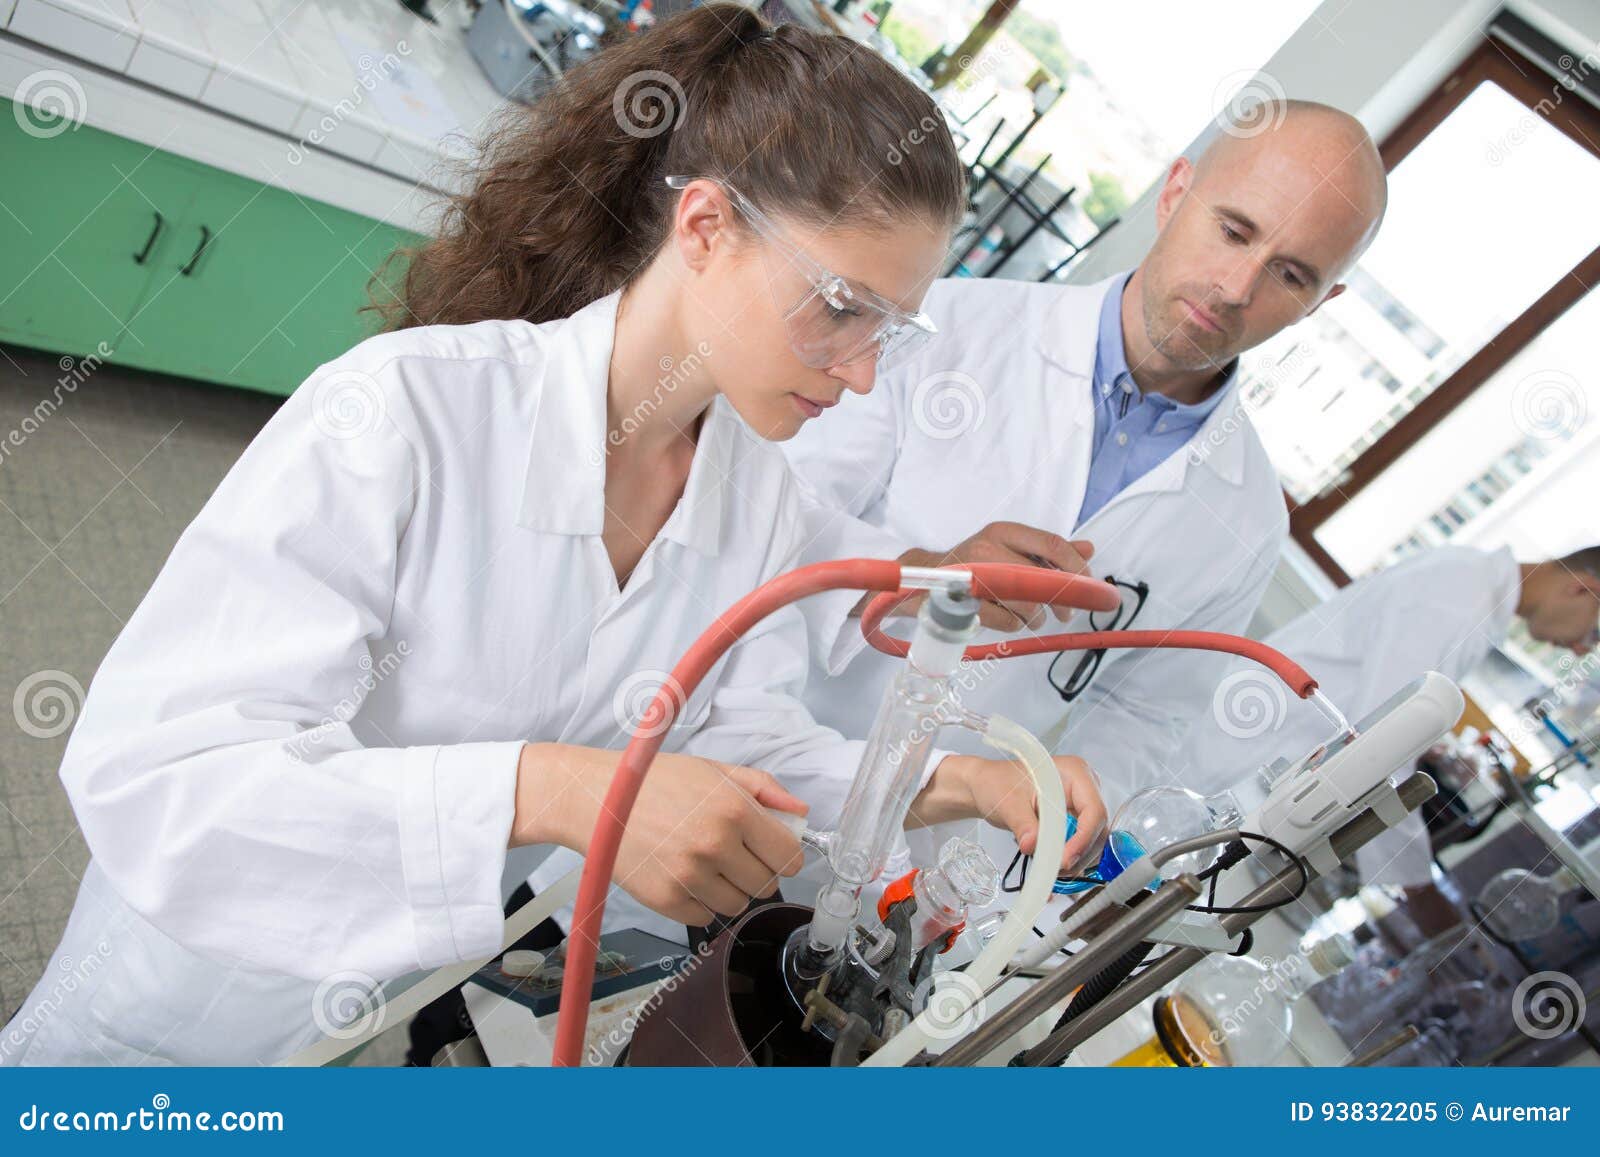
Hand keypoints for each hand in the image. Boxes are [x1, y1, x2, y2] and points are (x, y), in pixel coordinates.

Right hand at [513, 743, 806, 926]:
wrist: (597, 800)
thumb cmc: (657, 781)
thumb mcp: (714, 770)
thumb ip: (763, 788)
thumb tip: (801, 813)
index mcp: (734, 809)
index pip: (789, 856)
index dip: (785, 855)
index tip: (772, 851)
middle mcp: (715, 844)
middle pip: (767, 885)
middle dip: (756, 871)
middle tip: (733, 854)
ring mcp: (690, 876)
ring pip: (738, 904)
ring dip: (729, 889)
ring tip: (706, 863)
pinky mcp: (665, 900)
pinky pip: (705, 917)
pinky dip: (700, 902)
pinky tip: (683, 875)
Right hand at [899, 522, 1093, 630]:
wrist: (924, 578)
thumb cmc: (973, 565)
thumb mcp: (1008, 548)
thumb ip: (1047, 550)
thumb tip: (1088, 547)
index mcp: (1003, 531)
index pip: (1053, 544)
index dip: (1078, 567)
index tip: (1089, 586)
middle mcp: (987, 547)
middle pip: (1042, 579)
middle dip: (1060, 600)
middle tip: (1065, 613)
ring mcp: (973, 576)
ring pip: (1027, 604)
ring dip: (1035, 617)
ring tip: (1027, 616)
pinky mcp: (963, 603)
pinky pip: (1008, 622)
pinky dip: (1014, 625)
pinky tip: (1007, 619)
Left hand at [907, 753, 1105, 873]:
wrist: (986, 788)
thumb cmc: (997, 783)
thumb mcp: (1008, 802)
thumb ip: (1024, 824)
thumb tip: (1034, 845)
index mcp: (1074, 773)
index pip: (1094, 811)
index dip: (1083, 838)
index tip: (1065, 859)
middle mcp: (1084, 789)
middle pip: (1097, 829)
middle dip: (1079, 853)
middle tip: (1055, 869)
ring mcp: (1080, 806)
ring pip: (1091, 841)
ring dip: (1075, 860)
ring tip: (1050, 869)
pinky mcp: (1073, 821)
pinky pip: (1079, 844)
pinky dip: (1068, 859)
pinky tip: (1052, 868)